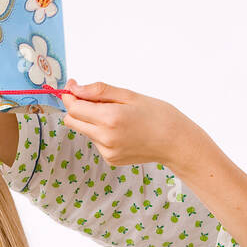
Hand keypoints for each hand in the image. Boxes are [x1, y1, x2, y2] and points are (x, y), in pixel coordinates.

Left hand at [60, 78, 202, 170]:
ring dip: (91, 121)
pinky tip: (121, 130)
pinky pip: (96, 142)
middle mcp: (105, 138)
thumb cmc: (158, 115)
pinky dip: (101, 133)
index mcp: (109, 119)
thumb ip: (98, 91)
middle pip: (72, 121)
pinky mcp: (111, 159)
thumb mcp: (129, 95)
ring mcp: (107, 151)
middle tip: (93, 99)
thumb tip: (74, 88)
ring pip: (84, 131)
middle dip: (77, 108)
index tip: (74, 88)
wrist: (175, 142)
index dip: (70, 96)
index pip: (74, 108)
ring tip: (115, 116)